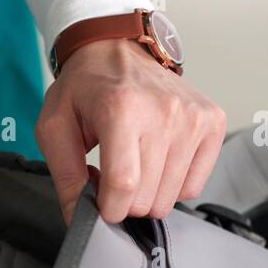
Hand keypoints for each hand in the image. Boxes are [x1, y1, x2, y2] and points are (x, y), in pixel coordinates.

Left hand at [34, 38, 225, 223]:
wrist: (116, 48)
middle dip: (126, 202)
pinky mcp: (212, 122)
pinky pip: (194, 186)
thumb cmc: (85, 87)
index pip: (123, 185)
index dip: (109, 209)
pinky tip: (157, 161)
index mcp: (121, 108)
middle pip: (147, 197)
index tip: (102, 205)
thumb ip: (65, 176)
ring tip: (135, 163)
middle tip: (114, 175)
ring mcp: (192, 117)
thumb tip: (77, 218)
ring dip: (148, 194)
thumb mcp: (55, 127)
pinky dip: (173, 185)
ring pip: (171, 197)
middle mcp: (163, 111)